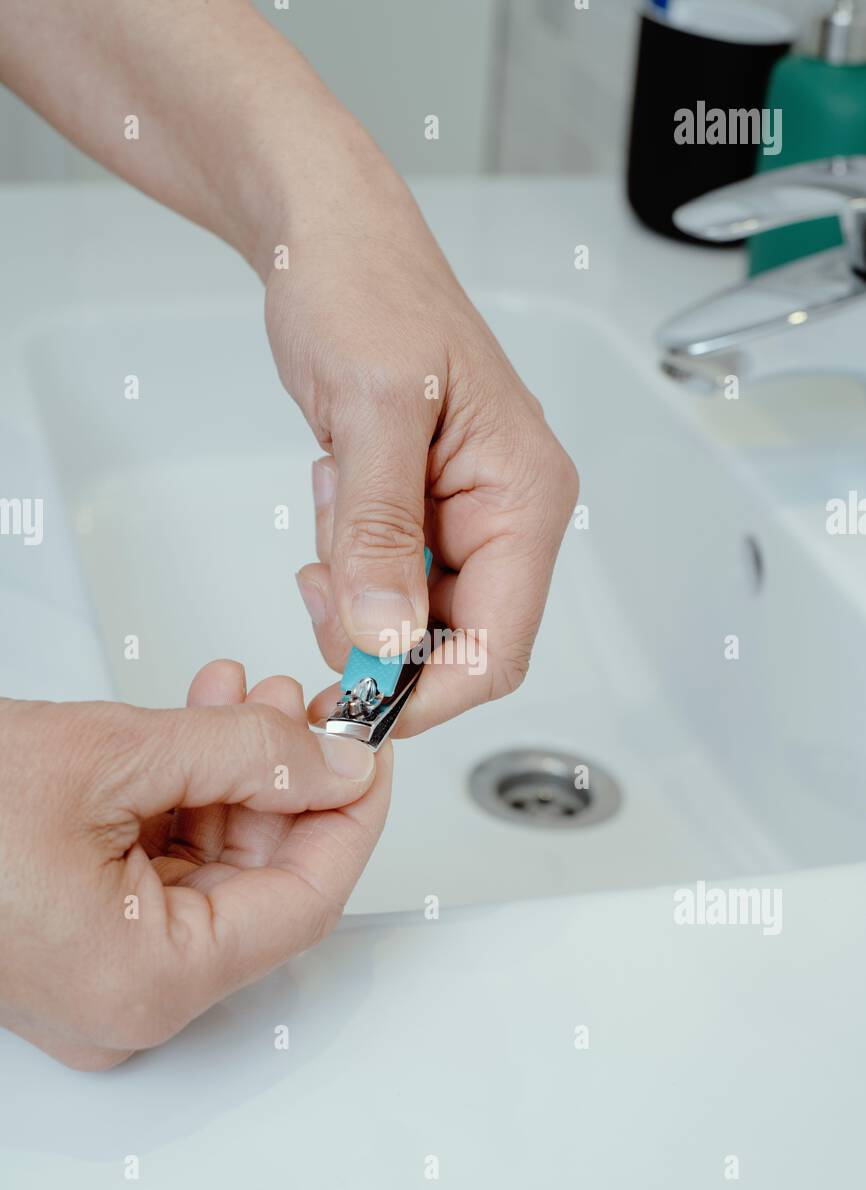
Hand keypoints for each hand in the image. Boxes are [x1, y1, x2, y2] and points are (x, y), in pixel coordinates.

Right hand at [0, 661, 389, 1069]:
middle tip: (306, 712)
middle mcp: (126, 997)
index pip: (303, 905)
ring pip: (214, 868)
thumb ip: (247, 754)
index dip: (349, 820)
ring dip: (236, 777)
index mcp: (145, 980)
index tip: (370, 757)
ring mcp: (100, 971)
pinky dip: (187, 796)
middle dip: (287, 784)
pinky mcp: (79, 936)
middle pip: (260, 885)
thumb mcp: (115, 756)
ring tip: (246, 698)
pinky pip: (162, 867)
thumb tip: (334, 763)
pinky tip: (198, 727)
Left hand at [268, 216, 578, 735]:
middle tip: (321, 578)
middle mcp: (511, 513)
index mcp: (527, 495)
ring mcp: (470, 515)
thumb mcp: (370, 411)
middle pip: (458, 644)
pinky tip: (334, 490)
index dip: (428, 693)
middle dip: (379, 634)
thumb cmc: (364, 288)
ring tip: (331, 495)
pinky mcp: (427, 509)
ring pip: (416, 618)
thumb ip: (380, 533)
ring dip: (356, 588)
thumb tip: (386, 640)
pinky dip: (349, 561)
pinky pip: (390, 579)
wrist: (327, 236)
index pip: (500, 647)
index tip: (353, 701)